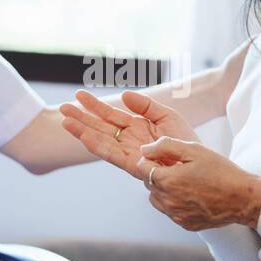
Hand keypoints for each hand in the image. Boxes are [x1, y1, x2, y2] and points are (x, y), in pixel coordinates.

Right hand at [60, 88, 199, 181]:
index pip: (111, 115)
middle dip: (82, 118)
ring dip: (82, 131)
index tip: (79, 95)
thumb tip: (123, 95)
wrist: (197, 163)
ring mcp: (129, 152)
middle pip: (100, 127)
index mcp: (136, 127)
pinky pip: (111, 154)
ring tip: (65, 121)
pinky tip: (83, 137)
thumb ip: (145, 106)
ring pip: (101, 140)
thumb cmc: (185, 141)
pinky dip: (96, 145)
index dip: (95, 105)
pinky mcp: (132, 164)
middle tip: (63, 108)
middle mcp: (129, 140)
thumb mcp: (167, 115)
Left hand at [136, 137, 260, 231]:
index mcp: (167, 180)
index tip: (165, 157)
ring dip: (163, 189)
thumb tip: (145, 150)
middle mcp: (167, 201)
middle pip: (148, 184)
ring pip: (156, 199)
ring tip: (184, 181)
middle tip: (177, 167)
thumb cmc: (221, 171)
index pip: (142, 168)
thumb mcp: (194, 150)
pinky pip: (170, 211)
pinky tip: (191, 194)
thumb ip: (165, 146)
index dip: (151, 159)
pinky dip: (174, 202)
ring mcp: (175, 215)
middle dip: (157, 173)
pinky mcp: (184, 224)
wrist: (243, 198)